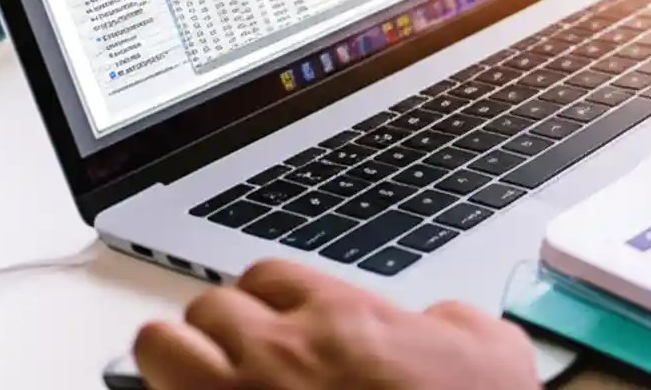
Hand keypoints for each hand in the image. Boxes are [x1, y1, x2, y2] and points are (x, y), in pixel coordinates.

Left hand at [134, 259, 537, 389]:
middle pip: (207, 305)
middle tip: (239, 352)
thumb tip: (438, 320)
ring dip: (175, 358)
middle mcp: (282, 352)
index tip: (277, 319)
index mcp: (343, 317)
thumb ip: (450, 319)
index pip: (267, 276)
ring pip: (160, 347)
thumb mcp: (491, 347)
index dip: (269, 297)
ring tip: (194, 376)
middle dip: (220, 328)